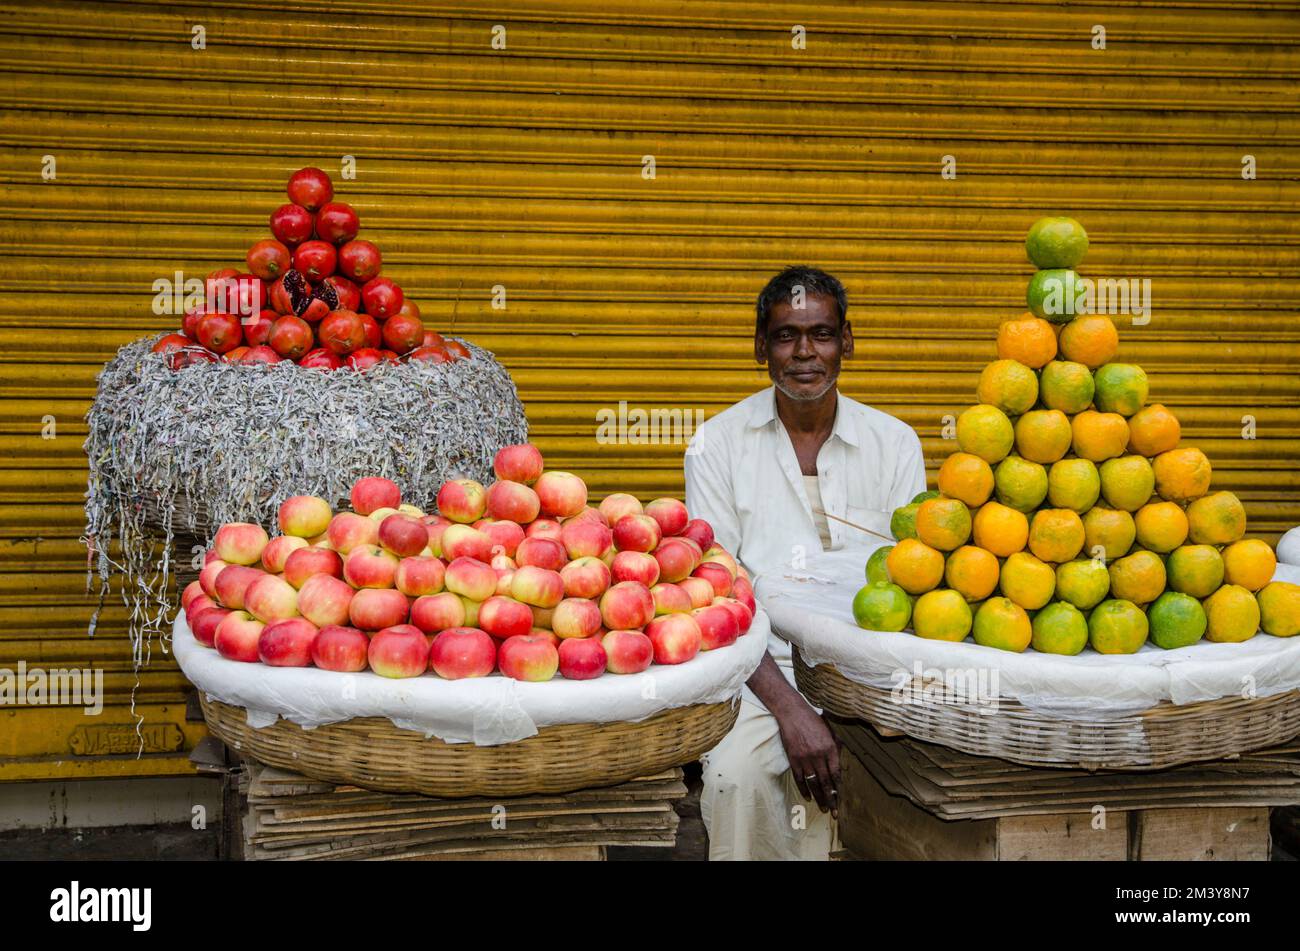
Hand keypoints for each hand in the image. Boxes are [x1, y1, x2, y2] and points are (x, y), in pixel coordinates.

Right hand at [775, 700, 839, 816]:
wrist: (792, 713)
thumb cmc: (812, 719)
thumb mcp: (829, 730)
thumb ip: (836, 745)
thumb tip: (840, 760)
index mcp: (830, 748)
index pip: (836, 773)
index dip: (838, 787)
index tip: (840, 798)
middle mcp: (818, 755)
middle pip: (825, 781)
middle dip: (830, 798)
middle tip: (834, 812)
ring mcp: (805, 758)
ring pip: (813, 783)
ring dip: (818, 797)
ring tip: (823, 808)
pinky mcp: (793, 759)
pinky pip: (799, 778)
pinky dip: (804, 789)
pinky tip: (808, 797)